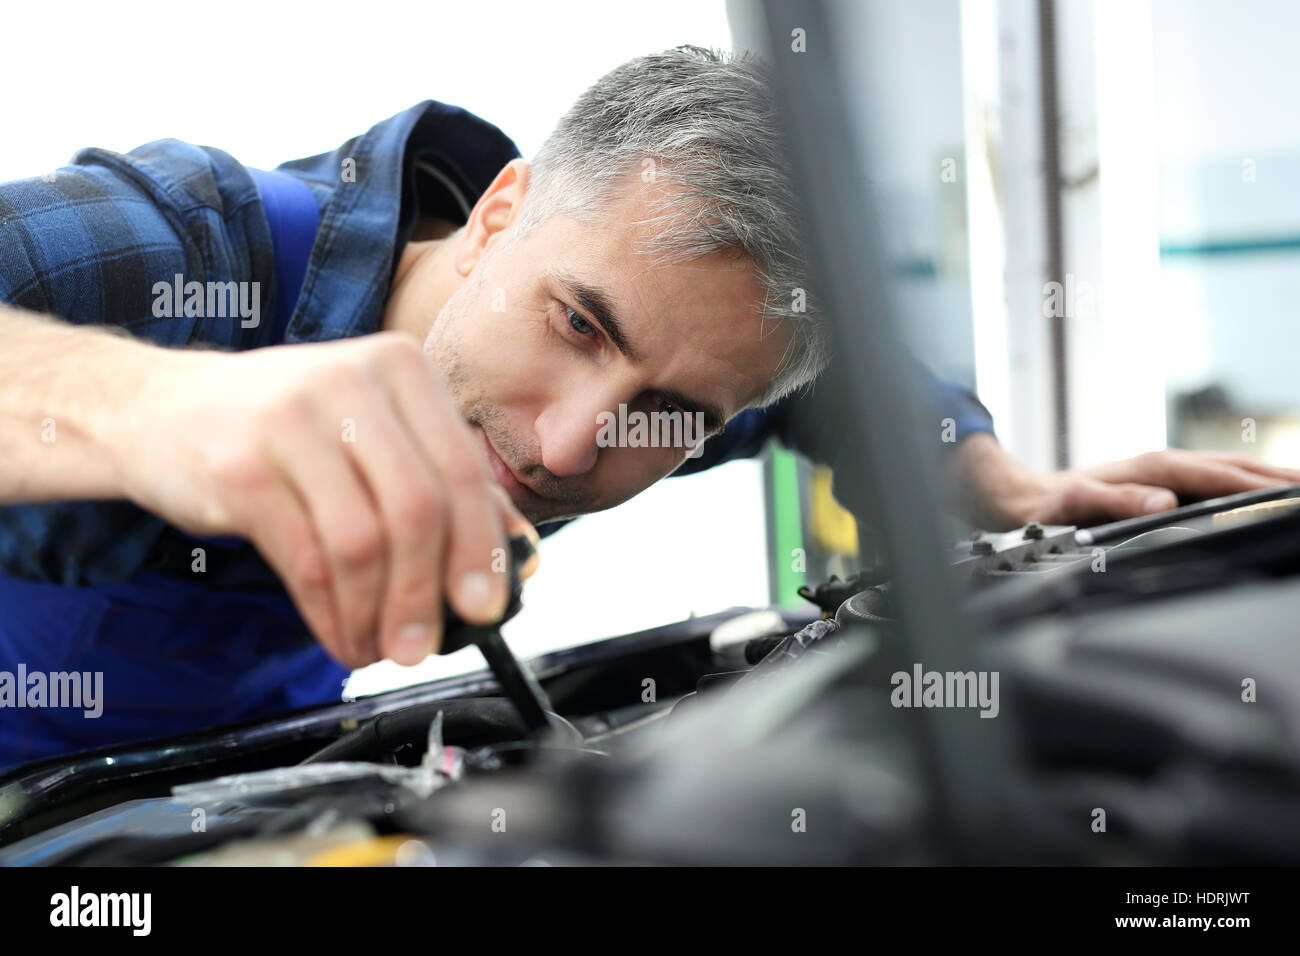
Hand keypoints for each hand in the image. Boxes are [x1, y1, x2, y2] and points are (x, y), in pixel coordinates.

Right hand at [112, 332, 536, 668]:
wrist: (160, 408)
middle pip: (417, 507)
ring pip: (361, 540)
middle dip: (428, 593)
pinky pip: (304, 559)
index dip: (481, 547)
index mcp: (401, 367)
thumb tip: (522, 562)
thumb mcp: (375, 432)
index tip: (488, 608)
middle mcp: (350, 381)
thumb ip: (448, 486)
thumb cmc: (289, 428)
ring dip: (377, 612)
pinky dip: (330, 612)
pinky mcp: (239, 466)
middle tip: (425, 647)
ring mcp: (289, 419)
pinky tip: (341, 634)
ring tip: (378, 648)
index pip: (461, 468)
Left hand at [949, 433, 1299, 529]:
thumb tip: (1163, 503)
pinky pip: (1211, 479)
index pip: (1223, 476)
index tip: (1298, 492)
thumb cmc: (1042, 505)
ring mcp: (1160, 472)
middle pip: (1235, 468)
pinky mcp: (1155, 482)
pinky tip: (1255, 492)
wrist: (1013, 496)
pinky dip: (1242, 483)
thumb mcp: (1071, 507)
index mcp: (1152, 470)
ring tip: (1299, 488)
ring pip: (1227, 470)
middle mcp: (1161, 465)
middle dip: (1280, 477)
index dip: (1264, 484)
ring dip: (1266, 477)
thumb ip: (1115, 503)